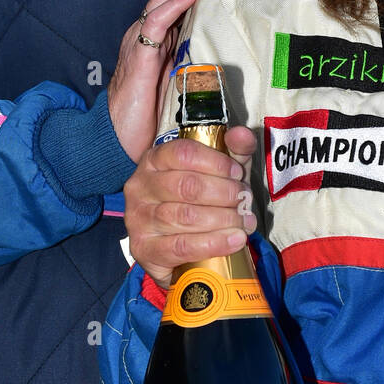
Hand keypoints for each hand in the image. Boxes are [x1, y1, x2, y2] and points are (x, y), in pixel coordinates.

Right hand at [107, 0, 206, 162]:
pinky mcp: (139, 55)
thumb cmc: (148, 116)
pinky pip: (156, 20)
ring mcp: (140, 40)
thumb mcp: (180, 82)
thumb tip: (230, 57)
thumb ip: (197, 64)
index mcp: (158, 36)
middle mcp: (146, 31)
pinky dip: (176, 3)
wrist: (116, 138)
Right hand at [124, 125, 257, 288]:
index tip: (238, 174)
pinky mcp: (144, 249)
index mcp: (154, 160)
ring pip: (186, 216)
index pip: (183, 153)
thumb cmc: (197, 202)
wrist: (178, 249)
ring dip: (224, 219)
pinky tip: (235, 240)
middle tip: (245, 201)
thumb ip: (232, 150)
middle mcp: (140, 186)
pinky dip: (214, 243)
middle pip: (187, 186)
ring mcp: (138, 218)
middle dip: (225, 194)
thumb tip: (242, 134)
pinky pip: (182, 246)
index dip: (216, 163)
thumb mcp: (217, 172)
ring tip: (245, 223)